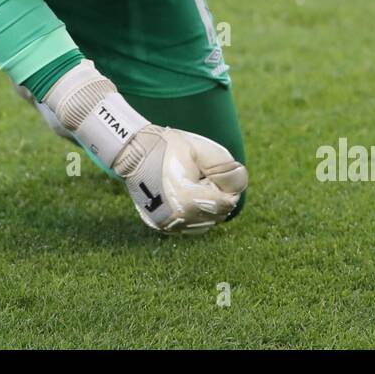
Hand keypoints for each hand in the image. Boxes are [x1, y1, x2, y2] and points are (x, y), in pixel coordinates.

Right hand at [111, 125, 246, 232]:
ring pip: (206, 223)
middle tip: (199, 175)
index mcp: (189, 200)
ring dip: (206, 206)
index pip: (227, 202)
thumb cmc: (169, 147)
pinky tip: (184, 195)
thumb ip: (226, 167)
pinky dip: (194, 214)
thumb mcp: (202, 149)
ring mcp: (168, 224)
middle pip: (217, 215)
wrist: (134, 152)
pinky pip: (190, 226)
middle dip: (215, 195)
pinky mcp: (161, 226)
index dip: (224, 185)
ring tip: (189, 184)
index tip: (209, 170)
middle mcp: (179, 218)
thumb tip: (240, 184)